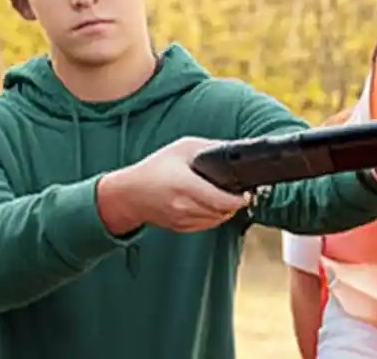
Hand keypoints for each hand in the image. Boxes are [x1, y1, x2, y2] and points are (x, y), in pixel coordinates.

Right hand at [96, 137, 249, 234]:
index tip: (247, 192)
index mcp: (185, 185)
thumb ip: (209, 148)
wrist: (129, 193)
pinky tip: (212, 204)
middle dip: (234, 203)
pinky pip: (206, 224)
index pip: (222, 200)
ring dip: (225, 210)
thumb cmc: (155, 168)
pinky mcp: (181, 228)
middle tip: (240, 192)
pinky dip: (213, 216)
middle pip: (222, 212)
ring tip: (227, 197)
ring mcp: (182, 220)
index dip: (239, 199)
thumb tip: (233, 149)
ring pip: (216, 220)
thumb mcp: (182, 148)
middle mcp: (184, 206)